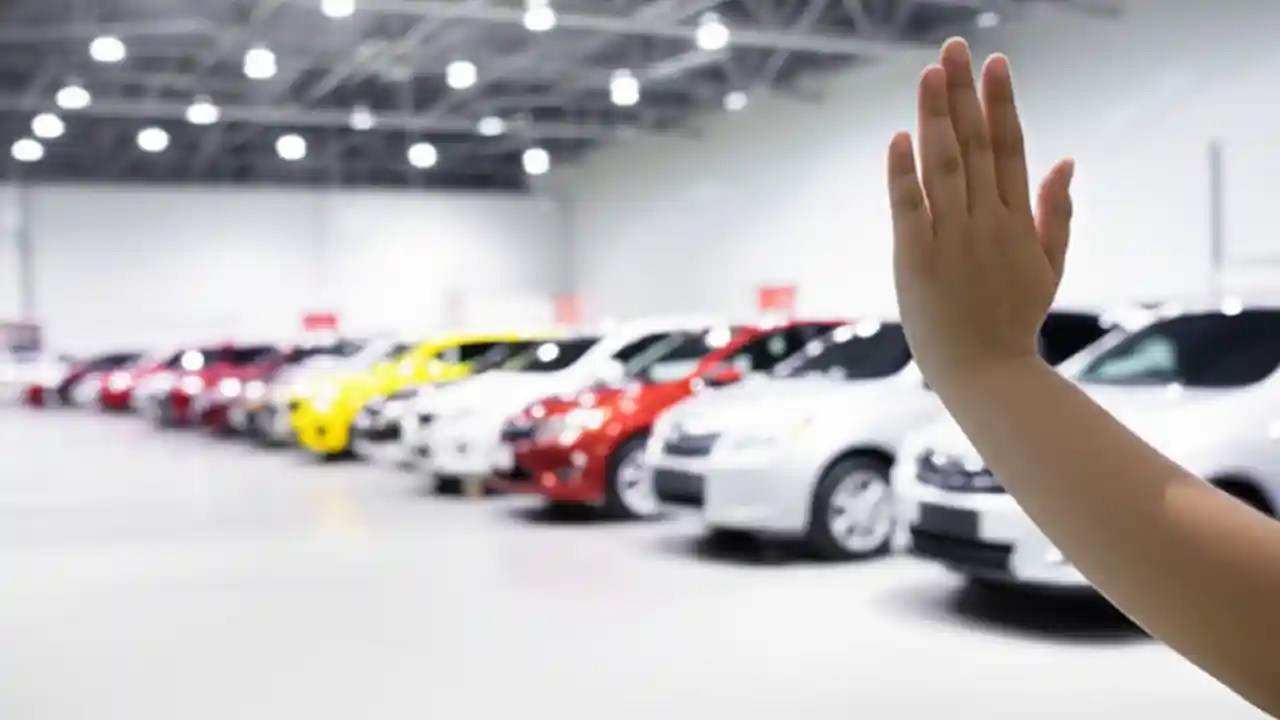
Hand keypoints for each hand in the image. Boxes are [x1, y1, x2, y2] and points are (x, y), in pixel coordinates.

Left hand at [888, 38, 1075, 386]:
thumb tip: (1066, 158)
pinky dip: (903, 173)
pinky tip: (899, 138)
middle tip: (953, 48)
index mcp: (1016, 219)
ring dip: (935, 118)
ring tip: (929, 74)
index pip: (1008, 147)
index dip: (1000, 102)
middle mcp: (985, 222)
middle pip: (973, 145)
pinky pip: (909, 209)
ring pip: (943, 167)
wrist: (987, 374)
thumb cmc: (1013, 320)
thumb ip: (1056, 211)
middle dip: (964, 94)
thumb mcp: (1048, 265)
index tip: (994, 63)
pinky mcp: (916, 260)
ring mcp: (951, 240)